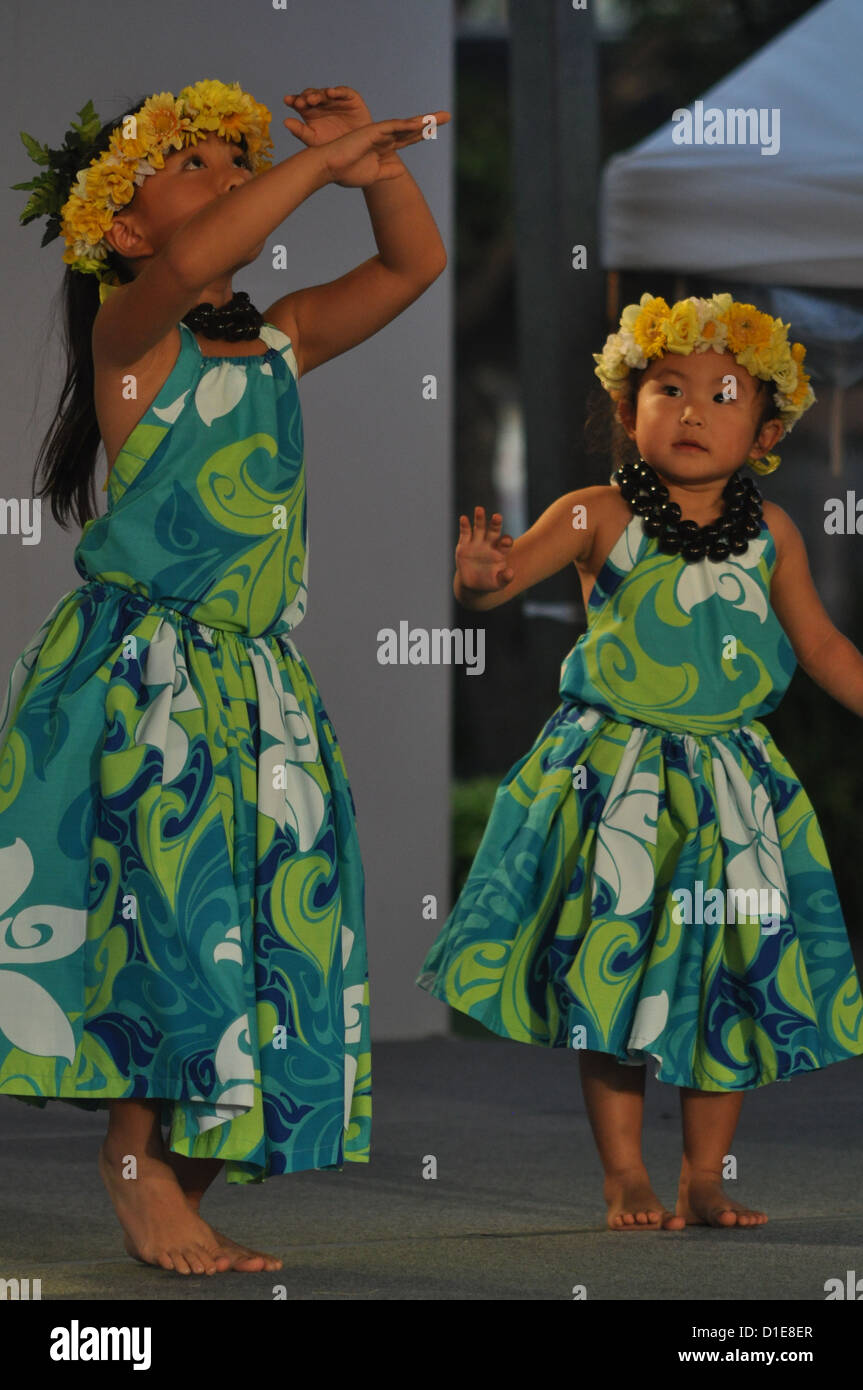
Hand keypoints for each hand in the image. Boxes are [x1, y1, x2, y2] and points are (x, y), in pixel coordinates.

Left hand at [283, 86, 374, 142]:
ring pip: (324, 93)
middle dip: (305, 97)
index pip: (300, 102)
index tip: (287, 101)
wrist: (358, 150)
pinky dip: (337, 91)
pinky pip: (342, 92)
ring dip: (318, 95)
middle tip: (300, 103)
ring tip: (312, 100)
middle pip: (311, 96)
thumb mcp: (315, 142)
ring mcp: (335, 99)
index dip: (294, 100)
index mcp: (311, 112)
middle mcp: (322, 103)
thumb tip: (285, 121)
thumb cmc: (335, 146)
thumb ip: (300, 132)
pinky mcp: (350, 97)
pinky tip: (330, 93)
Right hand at [316, 116, 444, 188]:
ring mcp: (379, 132)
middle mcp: (384, 136)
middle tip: (448, 116)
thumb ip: (387, 172)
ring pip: (405, 125)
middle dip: (429, 123)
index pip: (408, 138)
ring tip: (439, 117)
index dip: (423, 134)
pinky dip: (406, 125)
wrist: (330, 168)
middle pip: (411, 128)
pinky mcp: (372, 131)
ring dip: (422, 122)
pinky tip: (419, 124)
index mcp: (384, 147)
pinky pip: (392, 126)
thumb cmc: (347, 171)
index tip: (437, 130)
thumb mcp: (373, 175)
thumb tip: (401, 170)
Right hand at [457, 507, 514, 591]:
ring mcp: (476, 543)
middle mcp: (489, 544)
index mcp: (500, 552)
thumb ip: (505, 578)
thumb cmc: (489, 583)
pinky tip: (463, 518)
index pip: (505, 542)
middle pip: (494, 531)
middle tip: (497, 516)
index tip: (506, 541)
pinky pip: (465, 533)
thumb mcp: (499, 583)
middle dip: (495, 524)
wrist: (473, 585)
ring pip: (479, 528)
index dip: (506, 541)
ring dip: (480, 518)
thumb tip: (511, 573)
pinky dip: (464, 525)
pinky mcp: (464, 545)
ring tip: (479, 509)